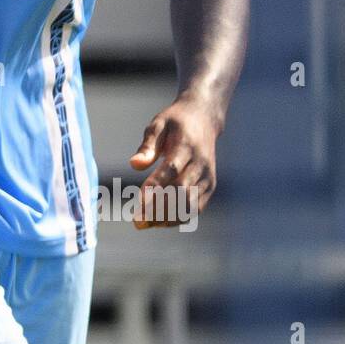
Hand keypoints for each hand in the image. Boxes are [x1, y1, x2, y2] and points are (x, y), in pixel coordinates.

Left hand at [128, 95, 220, 228]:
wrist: (203, 119)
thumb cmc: (175, 123)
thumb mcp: (158, 125)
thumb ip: (147, 146)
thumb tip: (134, 164)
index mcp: (187, 146)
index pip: (172, 169)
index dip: (156, 186)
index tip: (139, 200)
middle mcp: (201, 164)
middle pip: (182, 191)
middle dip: (159, 209)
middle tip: (137, 221)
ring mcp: (208, 177)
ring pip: (190, 204)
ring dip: (167, 218)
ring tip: (144, 224)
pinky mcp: (210, 186)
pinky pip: (196, 208)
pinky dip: (178, 218)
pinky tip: (158, 222)